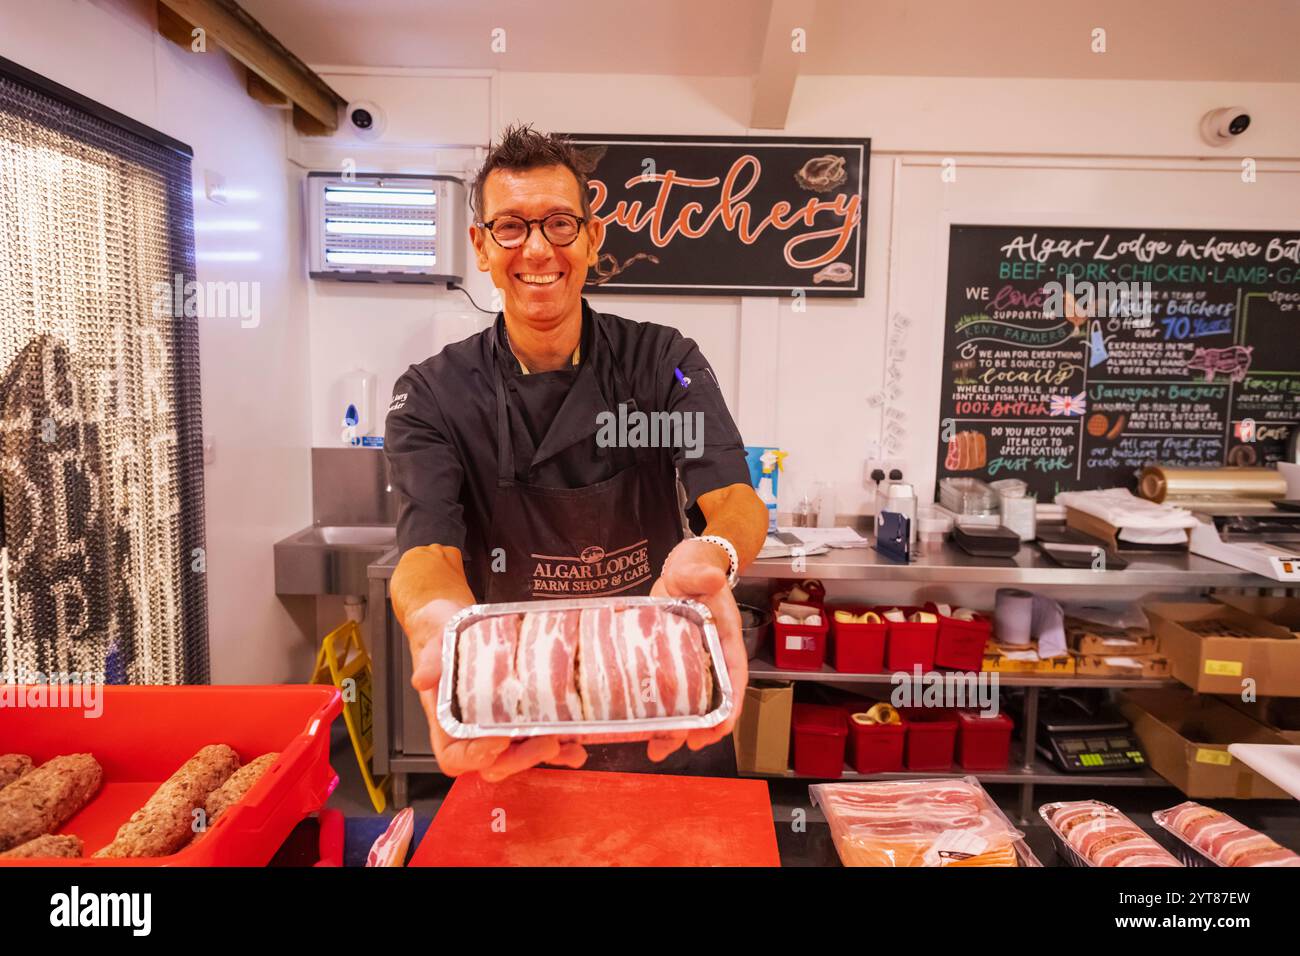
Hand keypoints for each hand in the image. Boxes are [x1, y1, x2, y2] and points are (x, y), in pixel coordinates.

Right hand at [407, 599, 586, 780]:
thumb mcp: (434, 644)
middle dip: (521, 758)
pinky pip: (539, 741)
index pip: (456, 758)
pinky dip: (560, 748)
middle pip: (494, 764)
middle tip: (545, 741)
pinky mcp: (522, 719)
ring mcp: (500, 729)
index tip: (497, 741)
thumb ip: (429, 661)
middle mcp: (474, 733)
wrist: (459, 627)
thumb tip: (423, 679)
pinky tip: (576, 743)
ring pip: (521, 757)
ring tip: (569, 747)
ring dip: (546, 757)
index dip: (476, 758)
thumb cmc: (444, 641)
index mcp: (448, 724)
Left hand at [647, 539, 747, 761]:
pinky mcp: (669, 662)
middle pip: (713, 699)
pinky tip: (643, 726)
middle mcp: (711, 656)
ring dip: (677, 728)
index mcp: (726, 639)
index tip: (722, 728)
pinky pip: (668, 691)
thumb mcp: (696, 570)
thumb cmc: (696, 570)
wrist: (683, 568)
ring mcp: (691, 662)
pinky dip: (659, 710)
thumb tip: (712, 579)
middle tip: (683, 745)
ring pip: (690, 702)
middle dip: (701, 728)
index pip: (734, 677)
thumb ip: (702, 576)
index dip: (731, 706)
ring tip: (658, 749)